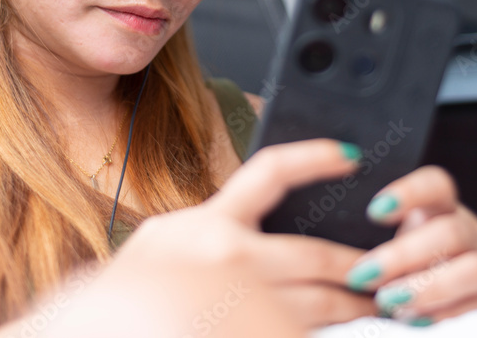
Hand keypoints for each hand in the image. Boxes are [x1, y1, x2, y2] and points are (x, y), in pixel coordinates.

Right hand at [115, 139, 378, 329]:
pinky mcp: (240, 331)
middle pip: (314, 255)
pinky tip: (331, 332)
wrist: (93, 334)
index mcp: (204, 224)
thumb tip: (271, 231)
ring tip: (373, 309)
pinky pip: (295, 332)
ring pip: (316, 304)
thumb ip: (216, 231)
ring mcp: (233, 300)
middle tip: (384, 271)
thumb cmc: (132, 295)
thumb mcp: (165, 246)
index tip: (351, 157)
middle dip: (356, 266)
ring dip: (352, 308)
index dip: (314, 158)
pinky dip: (316, 332)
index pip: (270, 173)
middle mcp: (221, 256)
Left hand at [342, 165, 476, 325]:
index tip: (373, 212)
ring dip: (427, 287)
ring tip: (387, 302)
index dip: (409, 192)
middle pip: (450, 230)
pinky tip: (410, 320)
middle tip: (363, 276)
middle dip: (404, 255)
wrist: (421, 305)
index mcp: (442, 207)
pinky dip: (443, 314)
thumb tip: (347, 254)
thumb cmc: (393, 270)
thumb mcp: (382, 247)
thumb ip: (369, 242)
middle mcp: (471, 231)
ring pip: (472, 269)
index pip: (437, 184)